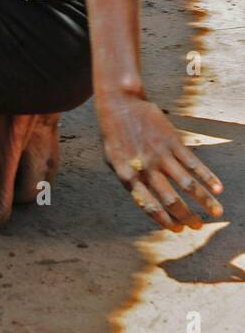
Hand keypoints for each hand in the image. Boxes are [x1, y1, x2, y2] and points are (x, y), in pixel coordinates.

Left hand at [97, 93, 223, 231]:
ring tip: (218, 213)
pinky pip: (195, 164)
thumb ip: (129, 180)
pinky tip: (219, 189)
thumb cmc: (114, 134)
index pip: (149, 205)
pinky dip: (209, 178)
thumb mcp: (113, 160)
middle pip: (172, 200)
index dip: (165, 220)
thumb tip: (145, 202)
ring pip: (188, 185)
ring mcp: (161, 155)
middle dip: (187, 217)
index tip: (178, 229)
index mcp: (127, 175)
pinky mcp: (173, 142)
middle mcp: (146, 168)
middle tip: (198, 226)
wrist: (120, 103)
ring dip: (206, 202)